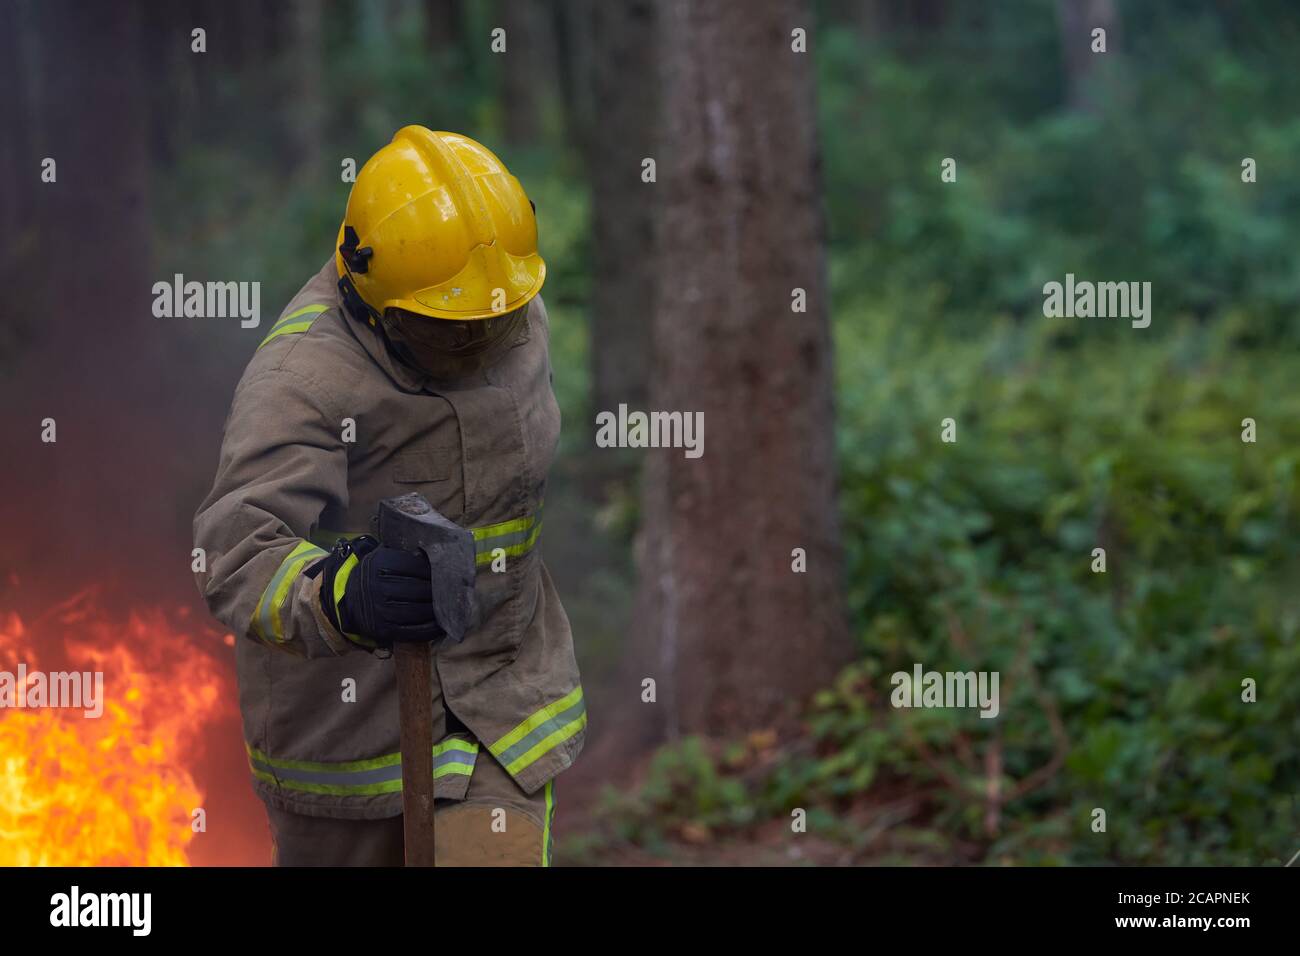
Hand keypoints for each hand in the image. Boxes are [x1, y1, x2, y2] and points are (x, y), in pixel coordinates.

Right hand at [319, 536, 442, 647]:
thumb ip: (405, 555)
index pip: (416, 566)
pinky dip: (431, 629)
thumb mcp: (382, 558)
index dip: (434, 571)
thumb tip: (437, 553)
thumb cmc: (375, 576)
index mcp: (380, 563)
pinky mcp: (384, 629)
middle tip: (454, 592)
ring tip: (451, 608)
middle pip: (420, 589)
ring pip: (419, 610)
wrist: (348, 601)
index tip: (447, 572)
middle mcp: (379, 586)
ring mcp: (381, 610)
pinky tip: (441, 625)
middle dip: (440, 591)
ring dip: (438, 610)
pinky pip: (413, 631)